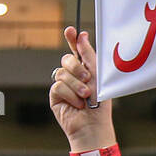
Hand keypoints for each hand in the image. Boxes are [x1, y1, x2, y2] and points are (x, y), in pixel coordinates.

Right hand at [49, 26, 115, 150]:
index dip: (72, 39)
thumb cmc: (100, 104)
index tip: (70, 30)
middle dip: (76, 67)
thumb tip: (82, 35)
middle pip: (67, 59)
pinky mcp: (55, 96)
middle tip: (87, 79)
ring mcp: (63, 86)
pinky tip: (77, 104)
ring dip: (76, 85)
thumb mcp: (97, 76)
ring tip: (85, 97)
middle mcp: (73, 76)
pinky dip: (69, 94)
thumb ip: (88, 55)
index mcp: (85, 70)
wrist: (93, 125)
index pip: (76, 51)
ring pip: (62, 72)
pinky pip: (58, 86)